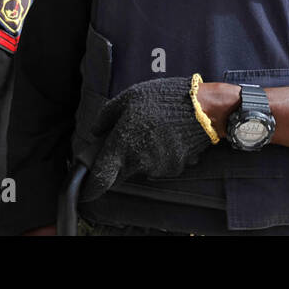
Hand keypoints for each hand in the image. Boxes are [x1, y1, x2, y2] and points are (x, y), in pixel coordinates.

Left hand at [82, 77, 213, 201]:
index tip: (86, 191)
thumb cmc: (162, 99)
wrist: (202, 107)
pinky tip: (168, 135)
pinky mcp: (175, 168)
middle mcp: (138, 161)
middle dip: (122, 160)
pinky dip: (161, 155)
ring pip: (142, 167)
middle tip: (132, 136)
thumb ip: (107, 116)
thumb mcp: (128, 97)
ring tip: (154, 129)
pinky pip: (161, 165)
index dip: (91, 188)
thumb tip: (95, 132)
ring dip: (143, 155)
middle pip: (122, 172)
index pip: (101, 177)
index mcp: (121, 145)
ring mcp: (158, 168)